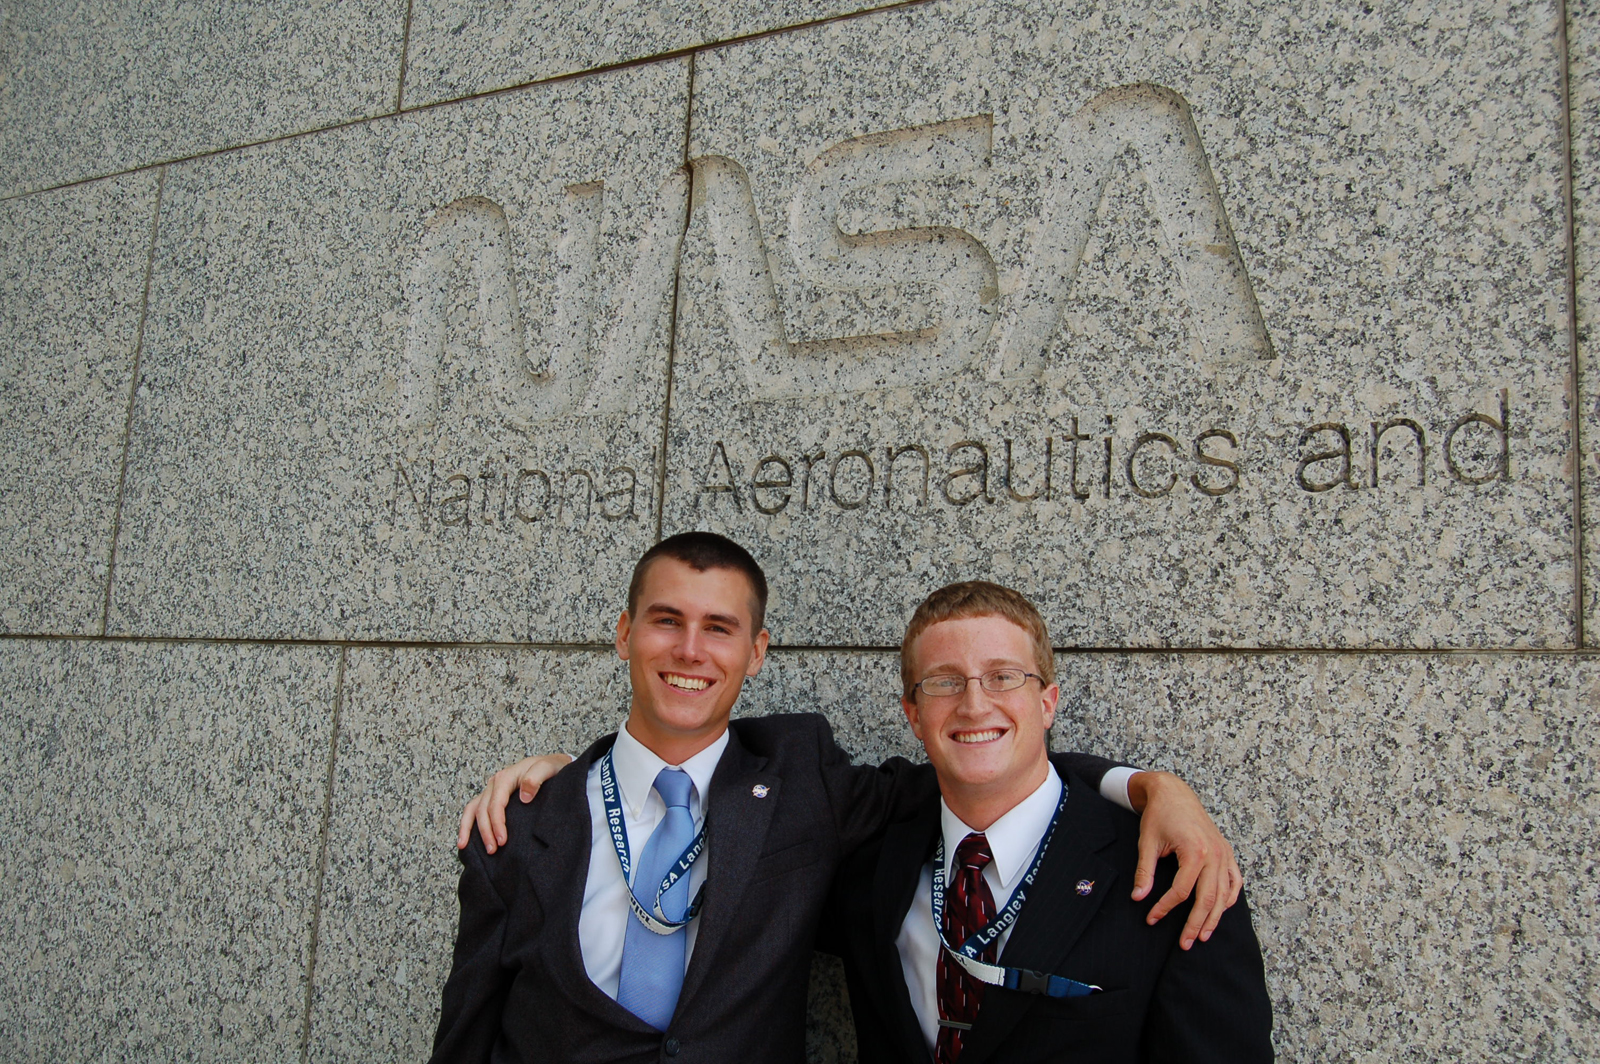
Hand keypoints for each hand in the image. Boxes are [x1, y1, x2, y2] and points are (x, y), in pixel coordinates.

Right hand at [456, 753, 573, 852]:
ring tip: (466, 847)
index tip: (503, 840)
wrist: (554, 765)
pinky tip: (464, 840)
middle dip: (485, 831)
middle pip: (483, 810)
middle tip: (493, 850)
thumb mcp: (547, 768)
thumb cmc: (550, 767)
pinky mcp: (491, 797)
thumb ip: (536, 778)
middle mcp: (494, 783)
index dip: (497, 823)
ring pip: (473, 810)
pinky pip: (473, 810)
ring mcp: (491, 791)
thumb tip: (524, 796)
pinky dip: (466, 824)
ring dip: (470, 829)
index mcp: (506, 777)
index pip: (496, 804)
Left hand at [1125, 770, 1241, 949]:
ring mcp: (1225, 854)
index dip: (1165, 908)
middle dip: (1196, 924)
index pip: (1181, 891)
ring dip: (1214, 918)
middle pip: (1208, 899)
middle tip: (1185, 944)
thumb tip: (1138, 898)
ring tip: (1203, 936)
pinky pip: (1235, 881)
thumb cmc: (1159, 815)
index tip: (1151, 919)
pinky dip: (1230, 898)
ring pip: (1224, 895)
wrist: (1174, 792)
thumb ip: (1144, 873)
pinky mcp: (1227, 852)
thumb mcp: (1147, 843)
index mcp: (1195, 852)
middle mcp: (1215, 855)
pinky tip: (1221, 911)